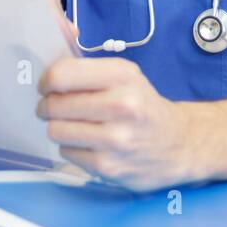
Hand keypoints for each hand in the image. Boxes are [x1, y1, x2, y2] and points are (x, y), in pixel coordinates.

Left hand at [37, 56, 196, 190]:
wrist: (179, 145)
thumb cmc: (143, 107)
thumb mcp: (126, 76)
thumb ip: (87, 67)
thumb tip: (51, 60)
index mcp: (123, 76)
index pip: (61, 74)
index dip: (47, 81)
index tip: (48, 86)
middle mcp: (122, 105)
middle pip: (55, 104)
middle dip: (48, 106)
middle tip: (54, 108)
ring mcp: (115, 139)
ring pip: (56, 130)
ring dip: (59, 128)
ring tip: (74, 126)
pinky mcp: (108, 166)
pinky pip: (67, 152)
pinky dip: (72, 147)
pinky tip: (90, 144)